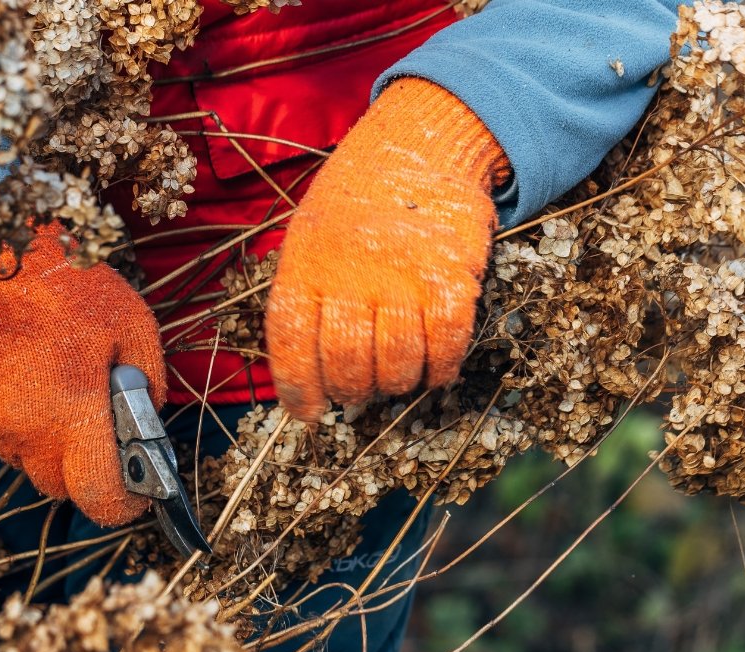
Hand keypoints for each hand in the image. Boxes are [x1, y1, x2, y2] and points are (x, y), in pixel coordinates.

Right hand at [0, 223, 166, 526]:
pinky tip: (25, 370)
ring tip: (58, 386)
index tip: (136, 493)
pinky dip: (15, 412)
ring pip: (25, 457)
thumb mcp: (134, 324)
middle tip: (97, 426)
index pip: (99, 498)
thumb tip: (143, 421)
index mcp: (76, 414)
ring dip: (46, 439)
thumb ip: (146, 384)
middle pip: (59, 484)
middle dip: (83, 467)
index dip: (123, 504)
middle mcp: (26, 429)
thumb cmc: (67, 281)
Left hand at [266, 78, 509, 421]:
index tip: (308, 413)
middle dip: (353, 391)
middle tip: (360, 391)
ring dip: (397, 383)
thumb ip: (307, 295)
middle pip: (348, 365)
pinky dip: (441, 368)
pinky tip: (436, 369)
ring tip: (397, 377)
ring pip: (397, 365)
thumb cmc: (359, 200)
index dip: (299, 389)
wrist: (420, 145)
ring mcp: (403, 278)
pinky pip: (447, 345)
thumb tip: (308, 372)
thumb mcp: (311, 235)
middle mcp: (351, 275)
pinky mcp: (453, 278)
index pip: (292, 345)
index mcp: (306, 265)